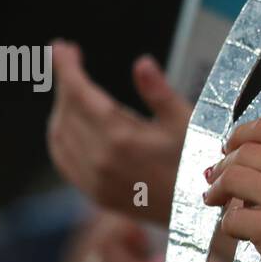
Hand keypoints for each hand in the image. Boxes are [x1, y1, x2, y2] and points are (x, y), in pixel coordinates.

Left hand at [47, 42, 189, 222]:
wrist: (200, 214)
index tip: (60, 47)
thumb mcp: (188, 123)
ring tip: (72, 89)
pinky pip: (63, 160)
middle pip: (66, 111)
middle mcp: (101, 160)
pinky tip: (69, 123)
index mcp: (122, 138)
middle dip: (65, 82)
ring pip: (59, 134)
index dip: (66, 67)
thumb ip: (160, 93)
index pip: (79, 94)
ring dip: (61, 107)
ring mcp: (95, 180)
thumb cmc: (199, 164)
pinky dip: (60, 136)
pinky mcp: (95, 194)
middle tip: (69, 60)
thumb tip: (142, 63)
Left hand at [202, 116, 260, 261]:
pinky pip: (231, 217)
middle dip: (224, 165)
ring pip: (232, 177)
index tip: (230, 148)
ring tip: (216, 201)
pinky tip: (243, 233)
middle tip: (217, 180)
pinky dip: (231, 226)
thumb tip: (236, 154)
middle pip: (245, 151)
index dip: (242, 133)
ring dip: (217, 190)